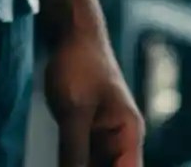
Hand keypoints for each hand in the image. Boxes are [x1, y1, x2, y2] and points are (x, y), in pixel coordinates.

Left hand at [45, 35, 143, 166]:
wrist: (72, 36)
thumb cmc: (80, 65)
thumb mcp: (74, 112)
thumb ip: (74, 152)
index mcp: (128, 134)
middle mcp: (120, 140)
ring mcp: (102, 138)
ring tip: (64, 165)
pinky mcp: (85, 134)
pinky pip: (81, 162)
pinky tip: (61, 166)